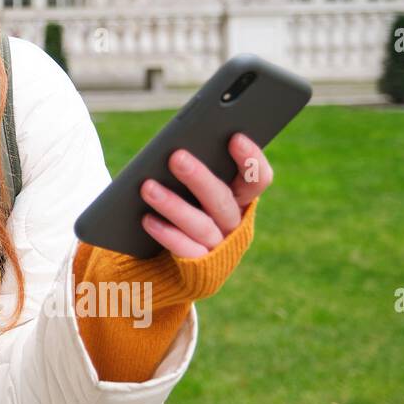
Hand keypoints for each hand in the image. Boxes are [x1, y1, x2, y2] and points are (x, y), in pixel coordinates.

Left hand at [138, 133, 271, 258]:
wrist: (173, 250)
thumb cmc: (183, 200)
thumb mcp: (190, 182)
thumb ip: (193, 163)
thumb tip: (174, 145)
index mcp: (240, 195)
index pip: (257, 178)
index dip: (251, 159)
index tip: (234, 137)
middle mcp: (234, 221)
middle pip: (222, 199)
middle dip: (199, 177)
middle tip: (176, 156)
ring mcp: (219, 245)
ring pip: (201, 224)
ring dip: (174, 205)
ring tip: (147, 187)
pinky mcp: (199, 266)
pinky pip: (185, 249)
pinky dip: (166, 234)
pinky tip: (147, 219)